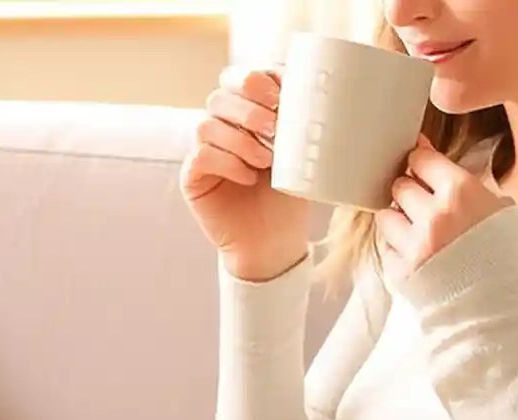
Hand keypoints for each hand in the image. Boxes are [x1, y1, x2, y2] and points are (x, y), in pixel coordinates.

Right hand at [180, 66, 309, 281]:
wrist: (274, 242)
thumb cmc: (289, 197)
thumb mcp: (302, 158)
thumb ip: (302, 127)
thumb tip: (324, 98)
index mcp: (246, 113)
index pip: (239, 78)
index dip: (255, 80)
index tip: (280, 95)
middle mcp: (221, 127)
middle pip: (220, 97)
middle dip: (250, 110)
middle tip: (275, 130)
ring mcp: (204, 150)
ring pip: (206, 124)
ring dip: (240, 140)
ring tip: (266, 161)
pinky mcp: (193, 176)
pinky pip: (201, 156)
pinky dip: (227, 163)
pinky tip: (249, 177)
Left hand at [374, 136, 511, 284]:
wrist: (505, 309)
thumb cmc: (509, 261)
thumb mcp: (501, 213)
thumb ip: (469, 188)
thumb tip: (435, 162)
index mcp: (462, 192)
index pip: (421, 160)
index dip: (421, 165)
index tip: (422, 170)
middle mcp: (434, 214)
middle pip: (400, 186)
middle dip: (409, 194)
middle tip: (422, 206)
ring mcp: (415, 244)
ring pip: (386, 216)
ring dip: (397, 221)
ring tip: (416, 233)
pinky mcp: (402, 271)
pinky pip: (386, 249)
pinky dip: (397, 250)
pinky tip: (417, 257)